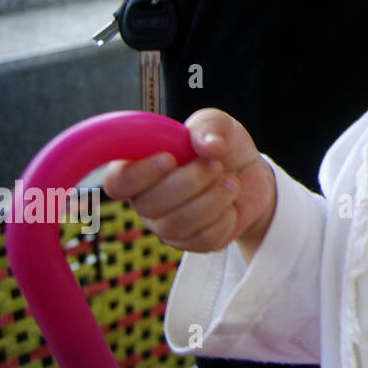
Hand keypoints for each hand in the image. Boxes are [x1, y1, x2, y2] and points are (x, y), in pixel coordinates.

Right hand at [102, 109, 275, 253]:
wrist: (250, 173)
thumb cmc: (220, 145)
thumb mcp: (216, 124)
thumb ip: (209, 126)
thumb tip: (210, 146)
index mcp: (140, 169)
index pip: (117, 182)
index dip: (138, 174)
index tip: (169, 159)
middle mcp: (147, 202)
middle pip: (148, 205)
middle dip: (189, 182)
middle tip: (216, 164)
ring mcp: (168, 226)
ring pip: (176, 225)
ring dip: (212, 199)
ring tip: (231, 181)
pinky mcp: (194, 243)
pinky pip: (204, 239)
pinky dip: (226, 217)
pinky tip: (232, 202)